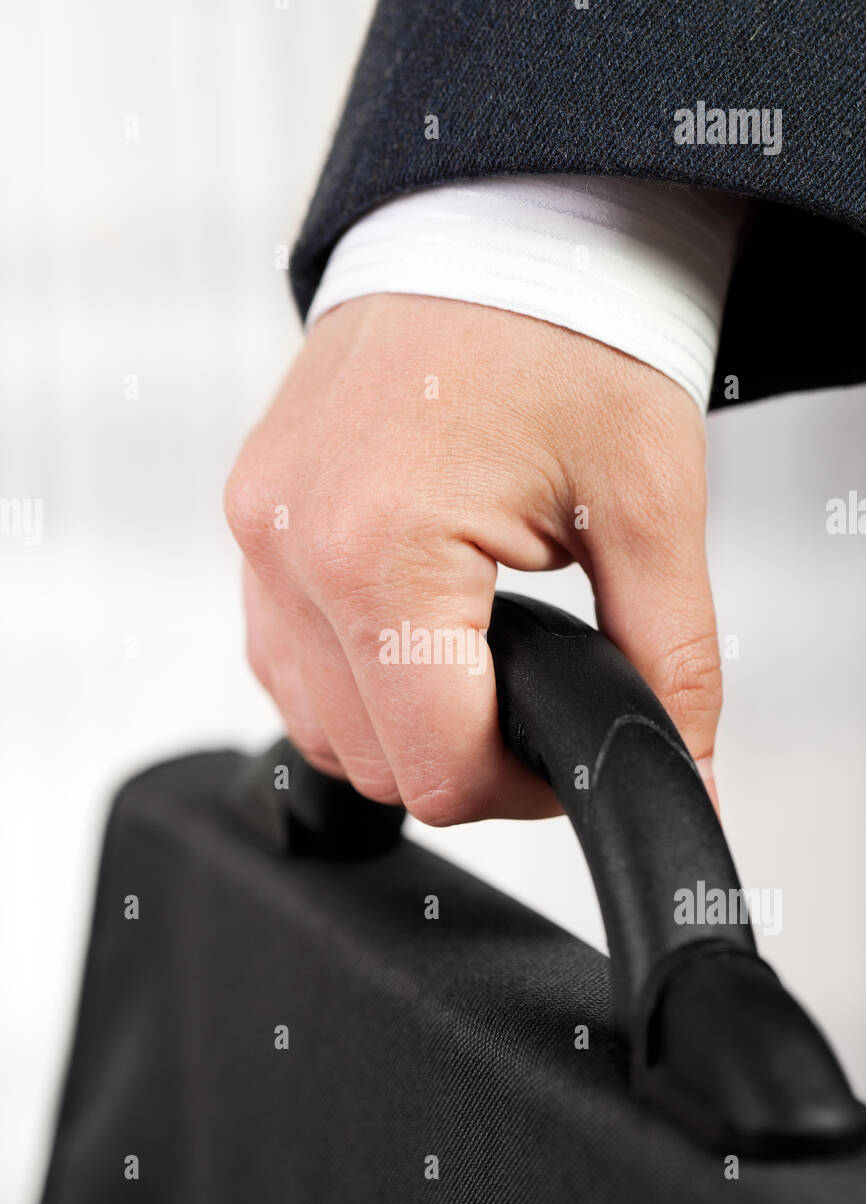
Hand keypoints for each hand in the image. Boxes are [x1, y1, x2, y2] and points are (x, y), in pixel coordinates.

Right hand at [224, 293, 719, 823]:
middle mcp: (294, 546)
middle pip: (370, 759)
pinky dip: (350, 673)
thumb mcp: (649, 505)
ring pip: (316, 721)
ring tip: (477, 660)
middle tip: (535, 704)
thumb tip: (684, 768)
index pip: (434, 767)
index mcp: (380, 549)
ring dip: (400, 723)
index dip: (517, 790)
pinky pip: (283, 656)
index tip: (561, 754)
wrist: (502, 230)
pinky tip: (413, 631)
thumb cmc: (569, 330)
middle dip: (463, 757)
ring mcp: (262, 531)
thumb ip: (670, 661)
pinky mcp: (255, 517)